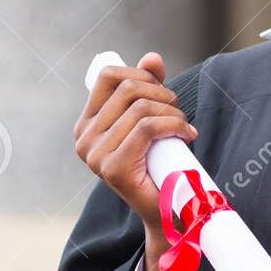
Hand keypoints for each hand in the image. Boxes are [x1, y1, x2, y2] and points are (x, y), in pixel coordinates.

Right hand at [74, 52, 196, 270]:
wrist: (167, 212)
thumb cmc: (159, 164)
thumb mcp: (151, 118)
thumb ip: (147, 87)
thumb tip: (152, 57)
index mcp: (87, 124)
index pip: (108, 75)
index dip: (140, 73)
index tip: (161, 90)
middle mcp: (84, 139)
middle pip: (128, 87)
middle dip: (162, 93)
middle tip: (178, 112)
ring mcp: (95, 155)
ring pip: (141, 107)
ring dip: (172, 112)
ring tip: (183, 127)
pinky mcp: (113, 168)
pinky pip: (147, 127)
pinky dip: (173, 125)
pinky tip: (186, 134)